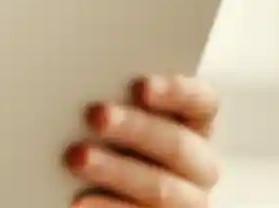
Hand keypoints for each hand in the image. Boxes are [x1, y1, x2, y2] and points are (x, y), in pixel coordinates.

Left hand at [65, 75, 220, 206]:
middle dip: (135, 128)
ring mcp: (186, 201)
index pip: (201, 102)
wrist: (92, 187)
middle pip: (178, 143)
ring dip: (116, 170)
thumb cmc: (100, 138)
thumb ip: (114, 98)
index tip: (140, 86)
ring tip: (77, 158)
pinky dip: (107, 206)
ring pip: (161, 188)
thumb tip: (87, 82)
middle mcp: (198, 164)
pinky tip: (78, 199)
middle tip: (95, 114)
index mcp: (193, 124)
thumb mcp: (112, 116)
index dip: (176, 91)